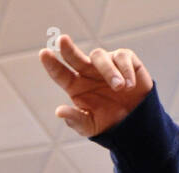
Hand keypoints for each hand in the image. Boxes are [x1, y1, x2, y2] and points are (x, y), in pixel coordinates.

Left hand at [38, 36, 153, 137]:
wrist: (134, 122)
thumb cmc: (107, 122)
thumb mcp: (89, 126)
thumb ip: (75, 119)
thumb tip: (59, 111)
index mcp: (75, 86)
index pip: (60, 73)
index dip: (51, 64)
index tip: (43, 53)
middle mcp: (87, 72)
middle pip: (75, 57)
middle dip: (68, 49)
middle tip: (62, 40)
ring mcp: (105, 64)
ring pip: (100, 56)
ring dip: (109, 71)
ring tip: (119, 88)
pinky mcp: (125, 60)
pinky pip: (122, 57)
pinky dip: (126, 70)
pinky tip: (129, 85)